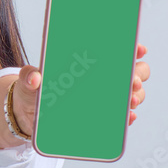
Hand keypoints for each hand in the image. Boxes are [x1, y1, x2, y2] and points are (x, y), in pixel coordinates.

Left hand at [12, 43, 150, 133]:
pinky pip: (120, 119)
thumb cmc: (33, 91)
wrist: (29, 115)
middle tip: (132, 80)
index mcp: (90, 64)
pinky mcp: (101, 119)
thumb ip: (29, 77)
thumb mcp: (28, 82)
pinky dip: (127, 118)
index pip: (118, 52)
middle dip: (137, 75)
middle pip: (134, 73)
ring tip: (130, 100)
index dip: (132, 49)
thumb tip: (34, 77)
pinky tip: (128, 117)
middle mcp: (103, 80)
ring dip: (135, 96)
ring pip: (133, 95)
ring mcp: (104, 99)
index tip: (138, 49)